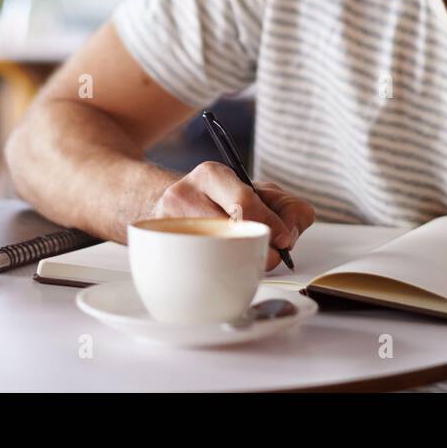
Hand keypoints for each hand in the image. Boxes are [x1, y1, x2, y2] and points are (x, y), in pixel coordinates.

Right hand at [149, 161, 315, 270]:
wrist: (178, 207)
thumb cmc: (227, 203)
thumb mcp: (262, 195)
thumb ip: (288, 208)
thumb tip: (289, 235)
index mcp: (210, 175)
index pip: (243, 202)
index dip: (270, 225)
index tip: (283, 239)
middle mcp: (182, 194)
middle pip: (228, 233)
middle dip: (255, 248)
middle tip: (266, 253)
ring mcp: (165, 223)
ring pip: (211, 255)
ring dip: (236, 263)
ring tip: (240, 257)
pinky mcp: (157, 248)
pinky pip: (193, 271)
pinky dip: (214, 273)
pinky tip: (219, 266)